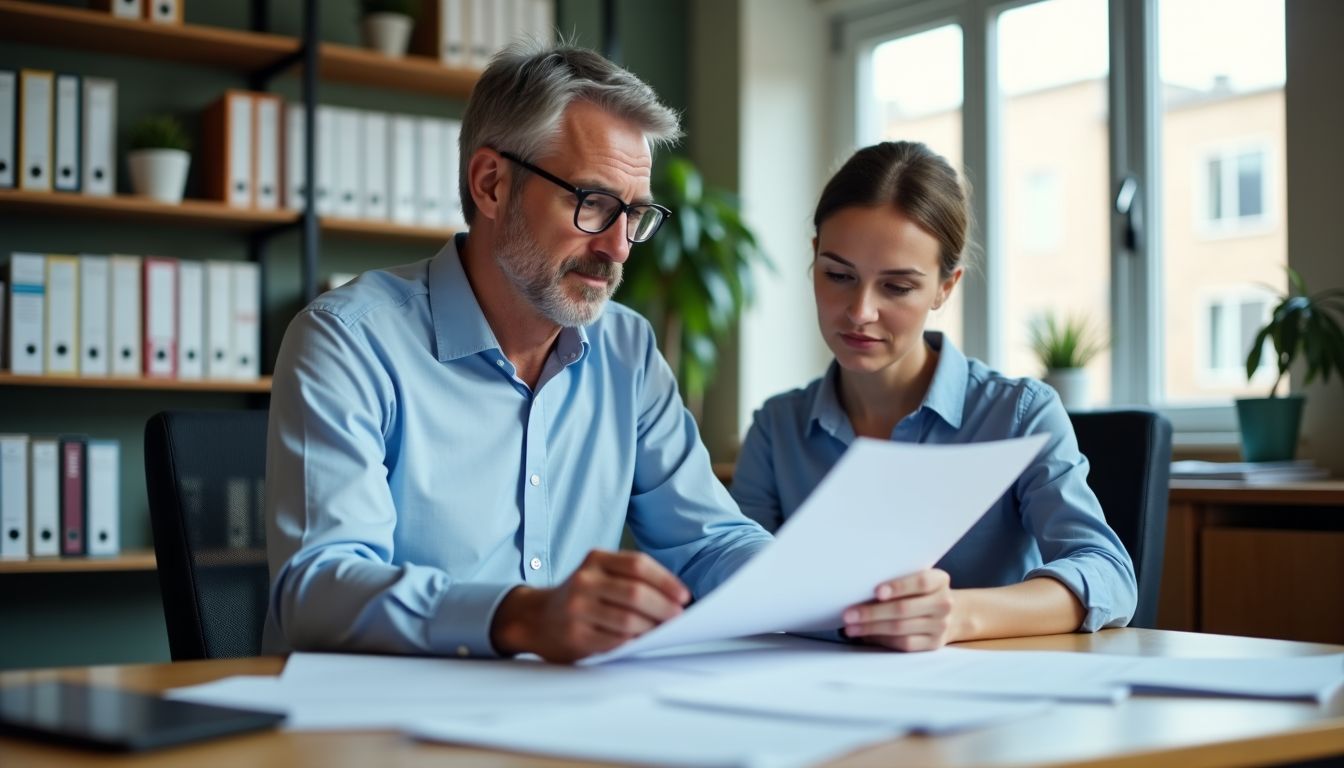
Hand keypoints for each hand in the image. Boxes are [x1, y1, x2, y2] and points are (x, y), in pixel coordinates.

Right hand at [490, 550, 689, 662]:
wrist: (536, 618)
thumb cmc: (580, 597)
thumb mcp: (599, 574)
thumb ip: (629, 579)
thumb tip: (674, 599)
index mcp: (595, 560)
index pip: (638, 565)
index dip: (666, 581)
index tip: (684, 596)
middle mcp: (584, 581)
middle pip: (636, 592)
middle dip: (664, 608)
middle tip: (678, 617)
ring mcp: (577, 609)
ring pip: (628, 620)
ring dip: (652, 628)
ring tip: (661, 631)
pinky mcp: (575, 635)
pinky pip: (615, 641)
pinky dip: (634, 642)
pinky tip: (640, 642)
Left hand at [842, 568, 958, 651]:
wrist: (948, 615)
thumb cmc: (920, 593)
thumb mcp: (915, 581)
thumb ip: (895, 581)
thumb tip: (859, 589)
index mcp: (940, 581)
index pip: (920, 582)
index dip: (898, 587)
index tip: (876, 591)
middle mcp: (944, 603)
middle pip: (904, 608)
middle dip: (872, 612)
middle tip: (849, 614)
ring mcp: (941, 625)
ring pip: (901, 628)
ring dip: (871, 628)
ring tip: (851, 627)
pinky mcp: (934, 644)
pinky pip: (905, 643)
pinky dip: (883, 640)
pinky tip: (867, 636)